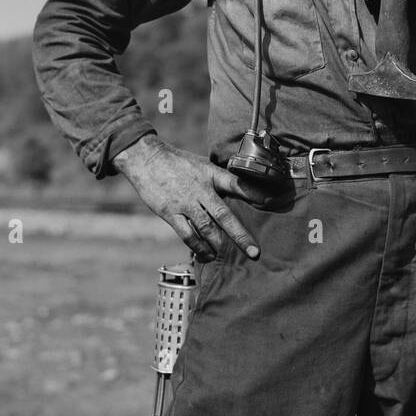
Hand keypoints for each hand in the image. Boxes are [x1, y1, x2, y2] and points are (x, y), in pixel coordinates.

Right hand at [113, 136, 271, 261]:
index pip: (236, 183)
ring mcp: (185, 203)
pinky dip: (198, 247)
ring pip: (206, 228)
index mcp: (210, 174)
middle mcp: (200, 190)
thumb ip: (217, 180)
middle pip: (224, 215)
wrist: (146, 158)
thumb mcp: (201, 165)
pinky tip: (207, 255)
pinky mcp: (170, 212)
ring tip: (230, 256)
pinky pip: (187, 234)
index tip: (270, 203)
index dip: (254, 193)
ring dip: (220, 245)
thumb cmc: (177, 163)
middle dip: (240, 235)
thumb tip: (238, 192)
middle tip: (254, 251)